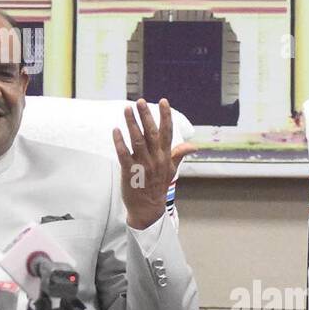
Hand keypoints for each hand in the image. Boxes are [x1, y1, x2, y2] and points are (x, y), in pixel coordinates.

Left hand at [112, 98, 193, 230]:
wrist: (148, 208)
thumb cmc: (158, 186)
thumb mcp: (172, 170)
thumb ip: (179, 154)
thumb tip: (193, 145)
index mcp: (165, 156)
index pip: (167, 132)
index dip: (166, 116)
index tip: (163, 101)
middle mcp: (155, 158)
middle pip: (151, 133)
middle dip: (146, 116)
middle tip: (140, 101)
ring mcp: (142, 164)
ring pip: (137, 140)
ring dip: (132, 124)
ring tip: (127, 109)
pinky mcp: (130, 171)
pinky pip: (124, 154)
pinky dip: (119, 142)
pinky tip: (116, 130)